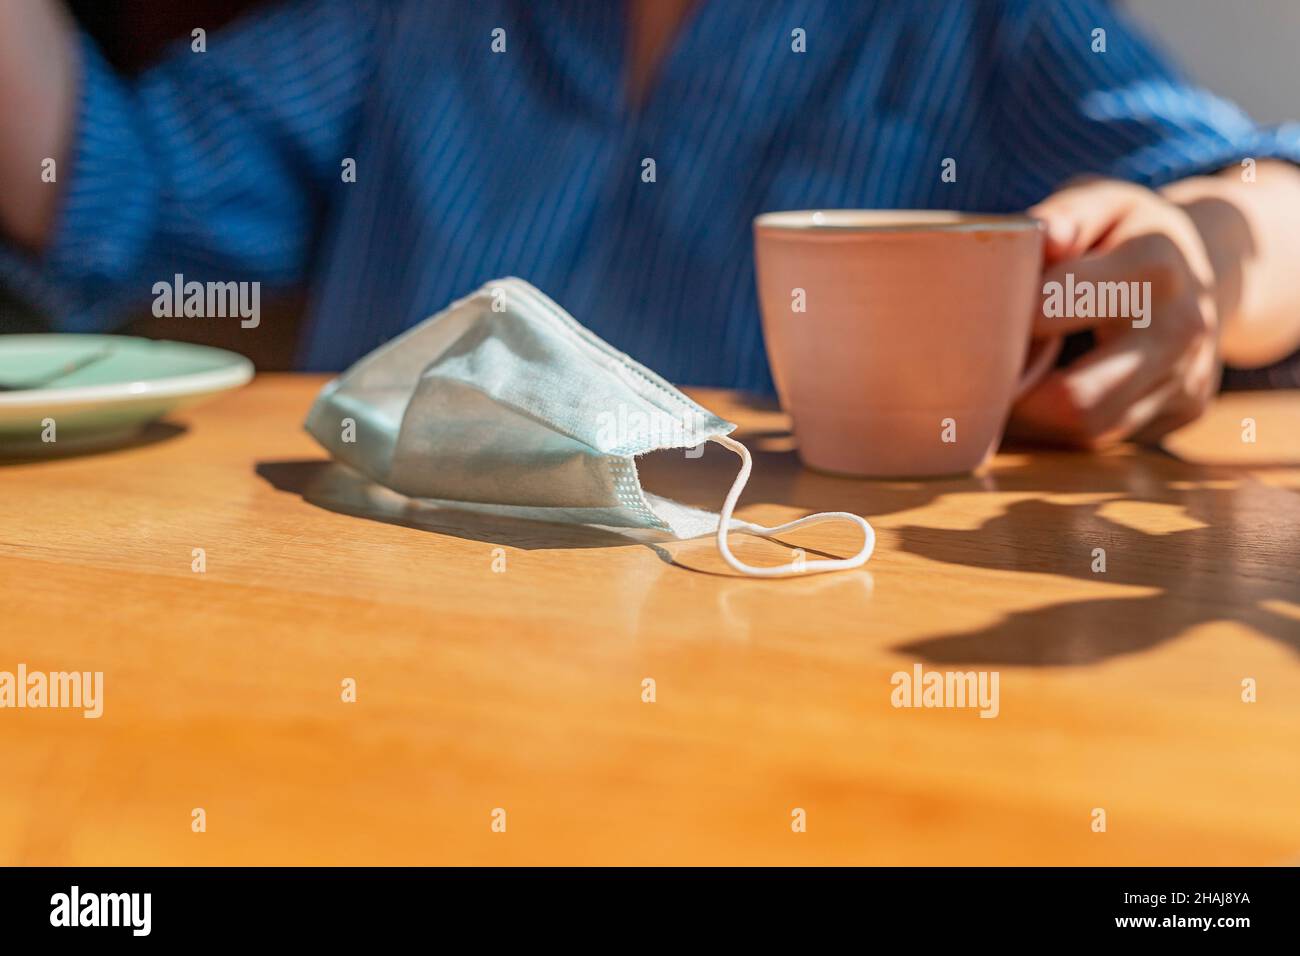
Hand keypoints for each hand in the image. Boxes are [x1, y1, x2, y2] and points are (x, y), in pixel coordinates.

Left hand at [1008, 178, 1221, 448]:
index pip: (1057, 308)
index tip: (979, 320)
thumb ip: (1067, 214)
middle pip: (1075, 400)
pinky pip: (1110, 439)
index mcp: (1154, 265)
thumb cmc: (1127, 232)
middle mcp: (1181, 328)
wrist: (1207, 265)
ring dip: (1036, 419)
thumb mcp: (1102, 202)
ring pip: (1090, 431)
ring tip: (1011, 385)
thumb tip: (1042, 237)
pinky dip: (1067, 427)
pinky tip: (1050, 396)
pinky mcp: (1186, 409)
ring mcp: (1188, 377)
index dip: (1006, 320)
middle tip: (982, 375)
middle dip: (1017, 395)